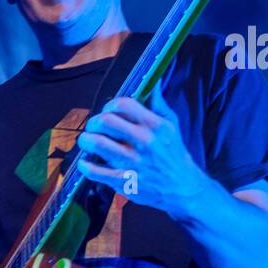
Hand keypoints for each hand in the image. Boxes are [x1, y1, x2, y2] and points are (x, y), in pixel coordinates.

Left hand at [75, 84, 208, 218]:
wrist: (182, 188)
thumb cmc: (174, 153)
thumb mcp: (171, 125)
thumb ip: (158, 103)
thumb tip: (153, 80)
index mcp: (155, 125)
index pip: (123, 104)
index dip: (110, 105)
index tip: (108, 111)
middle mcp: (144, 141)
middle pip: (105, 121)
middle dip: (93, 122)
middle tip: (93, 127)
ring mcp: (133, 162)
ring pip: (97, 143)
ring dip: (86, 140)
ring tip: (87, 142)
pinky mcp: (124, 181)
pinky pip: (94, 171)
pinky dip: (85, 165)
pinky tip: (85, 162)